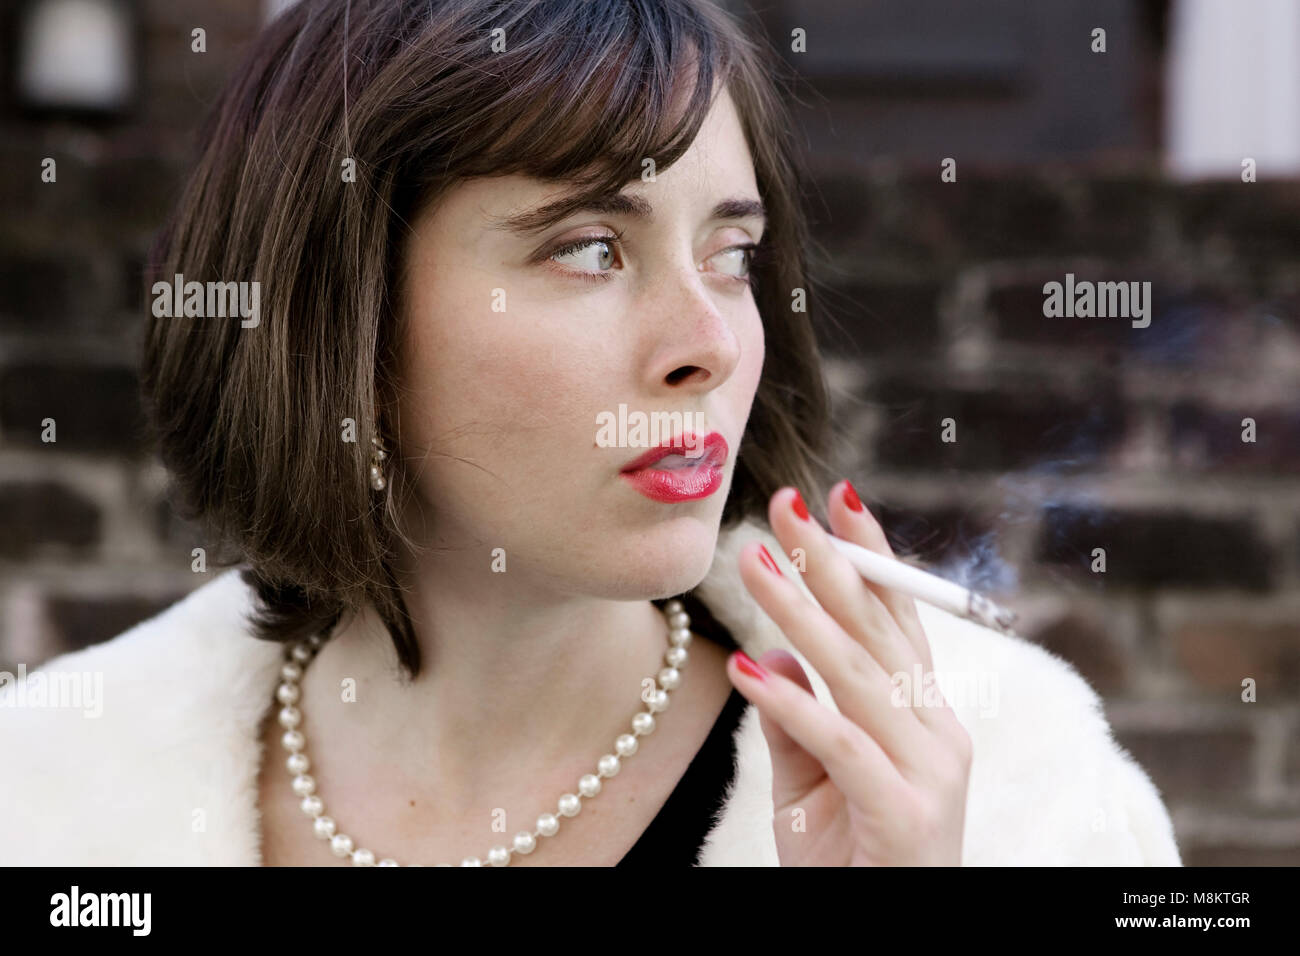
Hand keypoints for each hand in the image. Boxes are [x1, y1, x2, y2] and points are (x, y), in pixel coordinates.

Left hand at [725, 481, 972, 865]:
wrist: (880, 930)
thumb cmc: (851, 855)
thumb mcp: (812, 777)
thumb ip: (794, 717)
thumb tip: (768, 651)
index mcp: (924, 713)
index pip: (897, 618)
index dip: (868, 556)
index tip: (834, 498)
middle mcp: (938, 731)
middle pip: (878, 631)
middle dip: (830, 562)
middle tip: (784, 506)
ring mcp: (929, 771)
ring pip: (858, 675)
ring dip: (802, 613)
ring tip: (755, 565)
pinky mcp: (904, 813)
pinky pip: (841, 745)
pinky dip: (794, 704)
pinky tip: (748, 668)